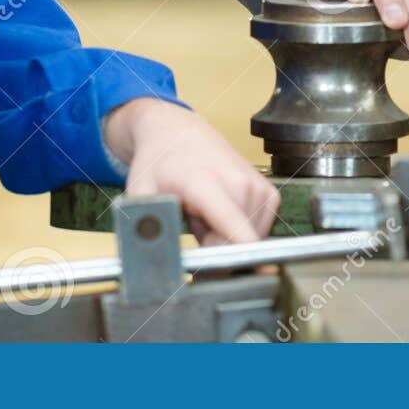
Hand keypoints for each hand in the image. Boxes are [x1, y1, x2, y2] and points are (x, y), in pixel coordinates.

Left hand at [102, 98, 279, 244]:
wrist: (177, 132)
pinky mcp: (269, 192)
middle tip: (193, 231)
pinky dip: (240, 232)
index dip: (239, 260)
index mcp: (205, 183)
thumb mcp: (139, 195)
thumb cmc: (158, 164)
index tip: (231, 277)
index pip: (235, 229)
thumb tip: (151, 259)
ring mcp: (257, 186)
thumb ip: (144, 227)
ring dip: (226, 241)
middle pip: (238, 244)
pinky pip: (259, 231)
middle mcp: (239, 182)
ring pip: (249, 241)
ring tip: (205, 217)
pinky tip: (221, 214)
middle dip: (216, 253)